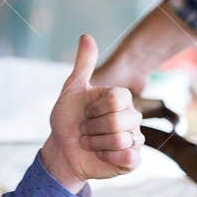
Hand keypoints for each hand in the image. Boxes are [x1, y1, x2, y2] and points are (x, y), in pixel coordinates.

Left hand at [41, 34, 142, 191]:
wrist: (62, 149)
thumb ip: (83, 64)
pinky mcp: (132, 160)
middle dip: (92, 127)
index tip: (85, 112)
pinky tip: (101, 155)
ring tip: (90, 143)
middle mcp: (132, 117)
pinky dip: (108, 157)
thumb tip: (86, 36)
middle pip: (119, 119)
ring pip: (121, 139)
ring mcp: (134, 139)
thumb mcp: (72, 90)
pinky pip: (129, 157)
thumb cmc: (68, 119)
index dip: (94, 108)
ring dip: (96, 143)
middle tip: (85, 130)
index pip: (117, 99)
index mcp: (121, 99)